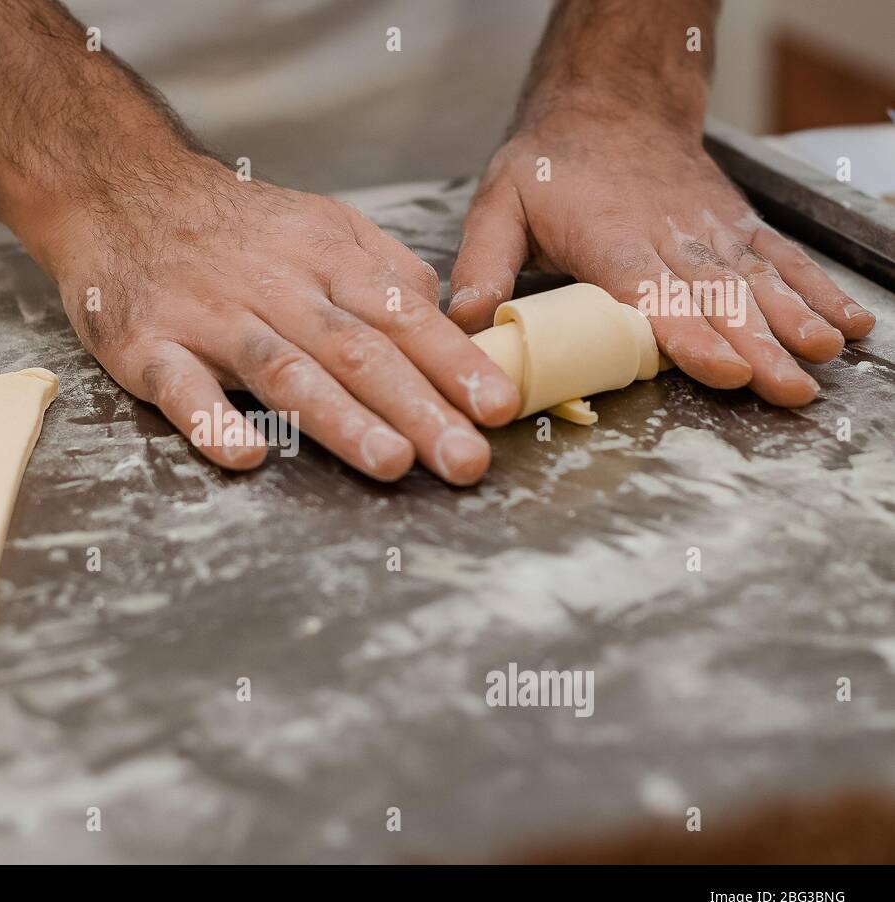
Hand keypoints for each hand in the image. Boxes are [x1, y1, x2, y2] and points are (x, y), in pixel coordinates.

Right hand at [40, 155, 520, 483]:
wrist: (124, 190)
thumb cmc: (235, 227)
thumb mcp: (321, 224)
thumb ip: (383, 269)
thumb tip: (442, 315)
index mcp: (326, 259)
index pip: (403, 316)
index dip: (454, 364)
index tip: (499, 408)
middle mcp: (277, 290)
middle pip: (357, 350)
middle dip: (418, 407)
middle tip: (466, 460)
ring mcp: (211, 319)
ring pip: (283, 370)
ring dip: (339, 418)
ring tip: (390, 463)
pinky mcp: (148, 346)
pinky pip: (181, 387)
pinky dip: (212, 420)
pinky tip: (247, 456)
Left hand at [448, 110, 875, 406]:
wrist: (608, 104)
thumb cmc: (549, 165)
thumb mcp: (498, 205)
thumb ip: (483, 265)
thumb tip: (466, 324)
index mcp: (611, 239)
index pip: (651, 293)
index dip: (687, 333)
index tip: (722, 368)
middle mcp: (670, 237)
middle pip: (716, 297)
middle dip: (756, 345)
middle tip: (787, 388)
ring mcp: (709, 232)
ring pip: (757, 280)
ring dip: (793, 321)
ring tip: (822, 359)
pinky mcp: (734, 228)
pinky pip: (781, 260)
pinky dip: (817, 290)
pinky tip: (846, 324)